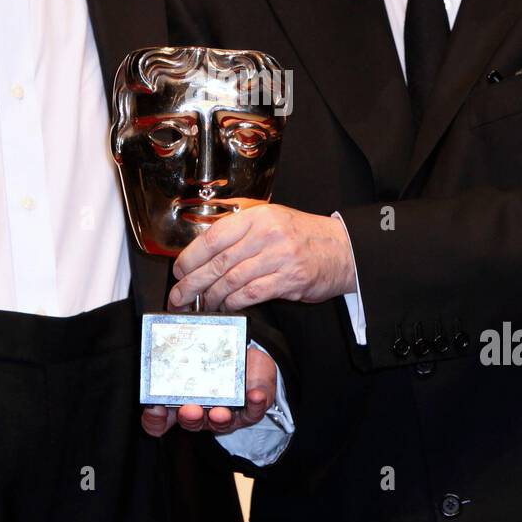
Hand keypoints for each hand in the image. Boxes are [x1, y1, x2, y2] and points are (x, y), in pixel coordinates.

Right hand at [141, 344, 277, 436]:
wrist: (249, 363)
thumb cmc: (218, 358)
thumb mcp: (197, 347)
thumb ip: (184, 335)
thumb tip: (175, 312)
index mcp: (181, 400)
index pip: (159, 419)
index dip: (154, 419)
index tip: (155, 409)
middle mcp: (201, 411)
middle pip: (190, 421)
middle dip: (190, 417)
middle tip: (190, 409)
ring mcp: (225, 413)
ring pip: (220, 422)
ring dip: (220, 418)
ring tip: (221, 411)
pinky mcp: (250, 409)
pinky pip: (253, 412)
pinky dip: (254, 404)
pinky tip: (254, 395)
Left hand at [168, 199, 355, 312]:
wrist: (342, 250)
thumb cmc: (303, 234)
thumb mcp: (272, 215)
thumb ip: (240, 219)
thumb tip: (204, 231)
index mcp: (258, 217)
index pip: (214, 237)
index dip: (191, 256)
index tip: (179, 270)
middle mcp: (267, 235)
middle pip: (219, 262)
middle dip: (193, 282)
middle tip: (179, 296)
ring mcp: (279, 258)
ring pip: (232, 280)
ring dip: (211, 296)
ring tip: (201, 304)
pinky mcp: (289, 281)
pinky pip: (251, 294)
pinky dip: (233, 303)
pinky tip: (225, 306)